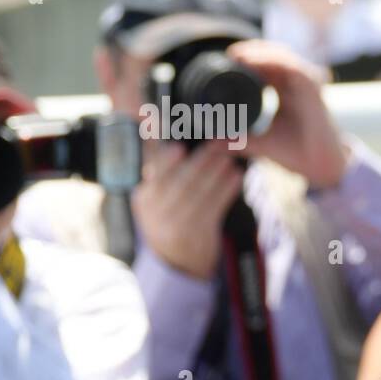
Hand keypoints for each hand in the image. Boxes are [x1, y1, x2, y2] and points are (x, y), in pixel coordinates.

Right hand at [131, 138, 242, 279]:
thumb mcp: (159, 193)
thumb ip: (161, 162)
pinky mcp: (195, 236)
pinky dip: (225, 192)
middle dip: (201, 160)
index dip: (164, 158)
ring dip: (216, 173)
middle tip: (220, 141)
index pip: (152, 172)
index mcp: (143, 194)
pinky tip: (237, 177)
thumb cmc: (171, 215)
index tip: (178, 146)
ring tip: (230, 156)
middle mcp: (153, 210)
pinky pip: (212, 210)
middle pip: (177, 182)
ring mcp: (173, 225)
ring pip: (196, 195)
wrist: (176, 261)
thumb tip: (156, 118)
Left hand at [225, 40, 348, 189]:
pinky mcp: (314, 91)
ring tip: (237, 56)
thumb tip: (212, 141)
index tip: (225, 62)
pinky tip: (254, 63)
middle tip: (229, 55)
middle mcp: (298, 85)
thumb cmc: (296, 153)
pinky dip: (273, 62)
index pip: (268, 65)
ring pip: (283, 56)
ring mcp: (307, 86)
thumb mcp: (261, 143)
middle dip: (252, 50)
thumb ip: (238, 139)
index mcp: (287, 92)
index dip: (248, 59)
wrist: (320, 168)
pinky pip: (294, 68)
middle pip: (275, 55)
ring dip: (259, 53)